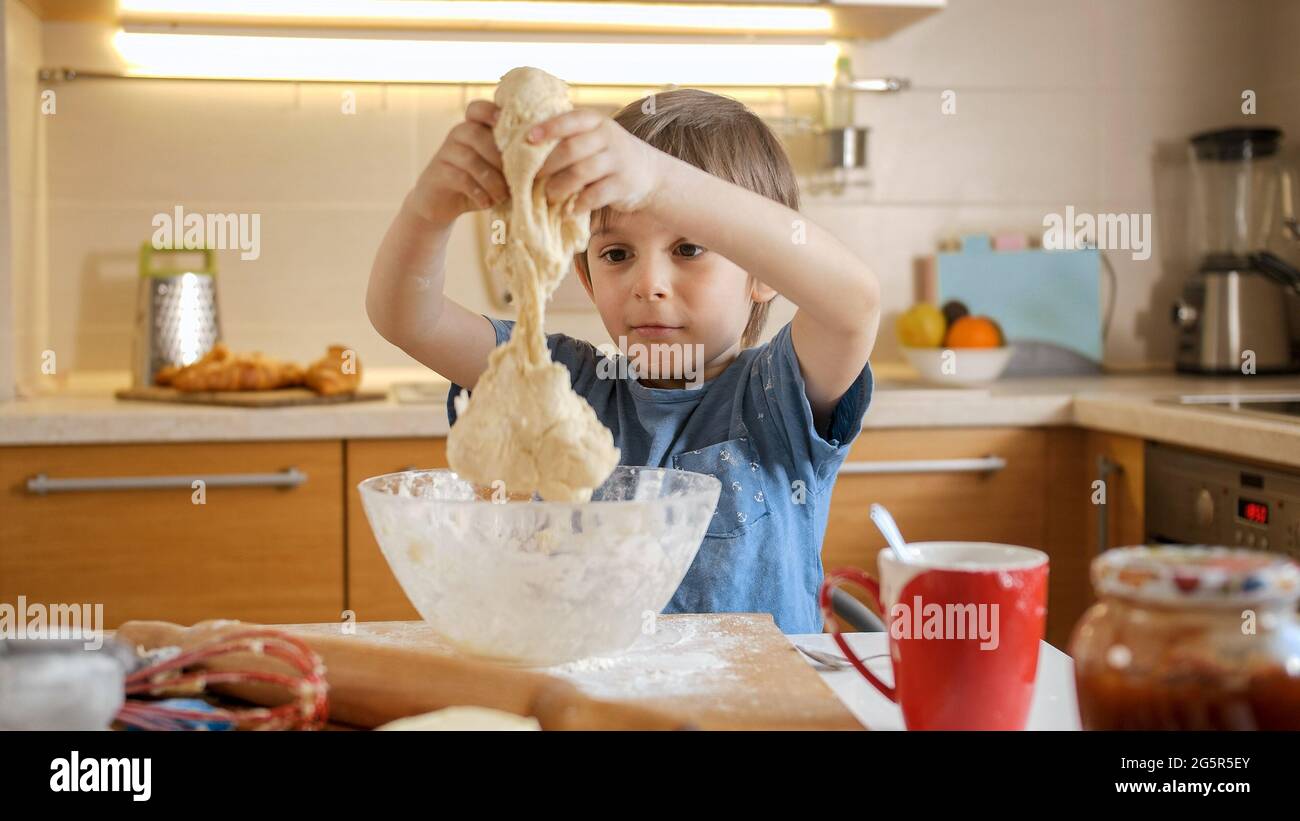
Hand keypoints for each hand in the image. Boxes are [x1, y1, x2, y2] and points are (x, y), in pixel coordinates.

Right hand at [409, 100, 509, 225]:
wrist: (441, 204)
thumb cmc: (478, 184)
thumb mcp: (496, 170)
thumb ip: (512, 160)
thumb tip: (544, 164)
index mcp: (473, 128)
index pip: (478, 109)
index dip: (491, 112)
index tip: (510, 128)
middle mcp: (457, 134)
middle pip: (477, 134)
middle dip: (499, 157)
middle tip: (516, 178)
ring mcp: (445, 153)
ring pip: (470, 158)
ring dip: (491, 179)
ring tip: (503, 195)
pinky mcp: (437, 173)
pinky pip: (460, 178)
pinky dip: (478, 192)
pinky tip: (487, 203)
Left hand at [531, 109, 664, 213]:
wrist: (649, 172)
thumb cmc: (607, 155)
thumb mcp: (593, 138)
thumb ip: (569, 139)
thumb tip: (525, 150)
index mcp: (595, 121)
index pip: (570, 120)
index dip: (548, 129)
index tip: (528, 140)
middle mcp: (608, 137)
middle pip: (571, 149)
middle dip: (548, 166)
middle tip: (533, 178)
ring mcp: (617, 160)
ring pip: (581, 173)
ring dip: (560, 187)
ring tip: (549, 196)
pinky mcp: (623, 184)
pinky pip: (595, 195)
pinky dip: (578, 205)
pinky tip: (568, 211)